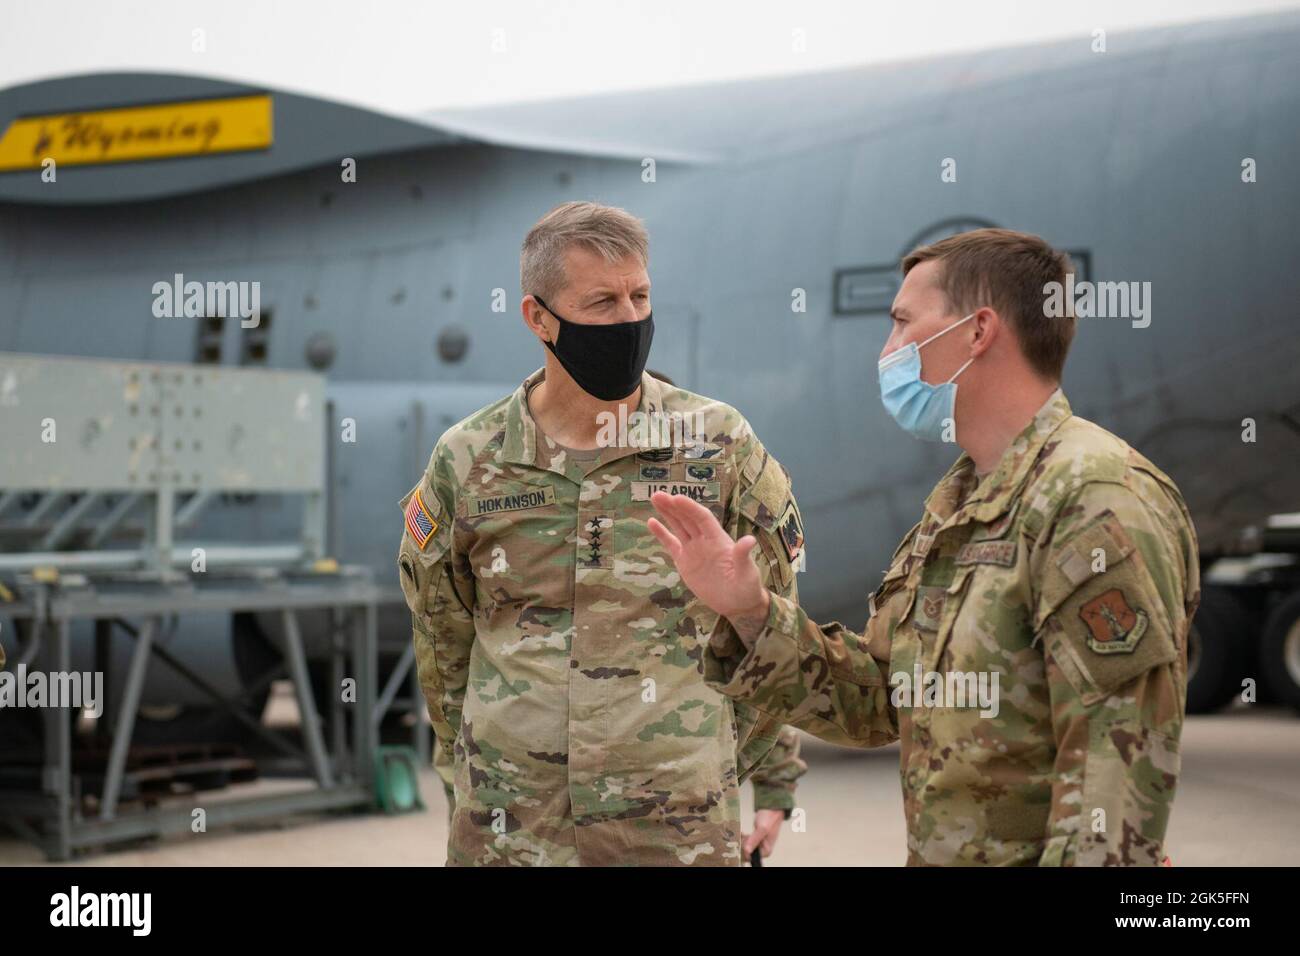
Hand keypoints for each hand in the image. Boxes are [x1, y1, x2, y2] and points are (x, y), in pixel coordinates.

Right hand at [647, 491, 766, 623]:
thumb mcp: (747, 572)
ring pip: (678, 526)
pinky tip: (651, 522)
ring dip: (667, 513)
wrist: (737, 604)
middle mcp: (705, 540)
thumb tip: (749, 540)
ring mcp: (693, 550)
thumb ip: (743, 556)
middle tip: (658, 495)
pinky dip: (661, 534)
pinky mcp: (684, 562)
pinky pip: (671, 544)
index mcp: (719, 539)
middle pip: (687, 518)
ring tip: (655, 498)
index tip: (676, 498)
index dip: (690, 508)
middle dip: (674, 506)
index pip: (702, 518)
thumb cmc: (746, 587)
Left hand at [744, 809, 784, 859]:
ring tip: (742, 833)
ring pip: (747, 847)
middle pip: (748, 853)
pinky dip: (744, 838)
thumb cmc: (770, 818)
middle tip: (742, 836)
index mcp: (767, 850)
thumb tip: (747, 851)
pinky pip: (747, 842)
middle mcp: (763, 849)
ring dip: (742, 841)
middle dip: (743, 845)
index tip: (742, 842)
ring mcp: (759, 844)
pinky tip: (742, 833)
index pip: (752, 857)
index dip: (745, 850)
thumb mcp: (762, 829)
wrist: (772, 808)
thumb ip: (755, 840)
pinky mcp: (756, 839)